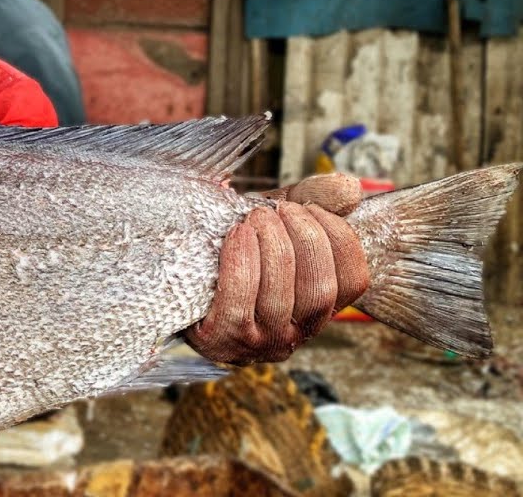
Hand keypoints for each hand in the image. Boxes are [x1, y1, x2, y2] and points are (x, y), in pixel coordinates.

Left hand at [185, 174, 369, 364]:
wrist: (178, 268)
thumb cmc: (236, 244)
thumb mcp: (276, 219)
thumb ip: (312, 198)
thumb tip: (351, 187)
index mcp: (318, 307)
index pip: (353, 282)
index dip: (340, 240)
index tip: (311, 207)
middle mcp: (296, 333)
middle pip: (318, 291)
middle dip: (304, 241)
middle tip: (277, 211)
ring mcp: (259, 343)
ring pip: (280, 299)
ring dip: (272, 249)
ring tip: (256, 217)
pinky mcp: (222, 342)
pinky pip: (238, 306)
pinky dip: (241, 266)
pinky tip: (236, 236)